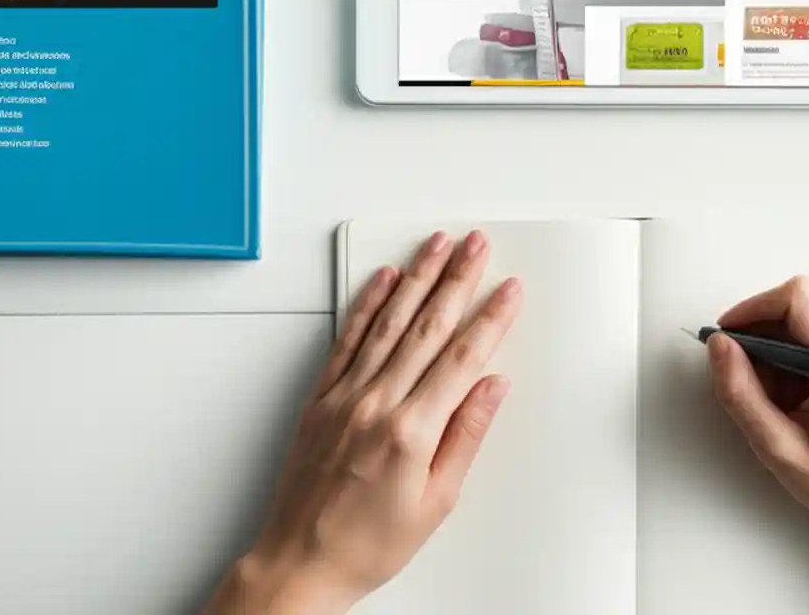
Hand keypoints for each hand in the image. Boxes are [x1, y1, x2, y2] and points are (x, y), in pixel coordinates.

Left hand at [204, 230, 521, 614]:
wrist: (300, 563)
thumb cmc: (366, 544)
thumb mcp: (436, 501)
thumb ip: (465, 436)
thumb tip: (491, 387)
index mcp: (410, 432)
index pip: (462, 357)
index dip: (490, 317)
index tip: (508, 289)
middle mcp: (375, 404)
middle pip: (427, 326)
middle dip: (458, 279)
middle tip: (477, 245)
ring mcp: (344, 396)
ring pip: (388, 321)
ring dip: (417, 277)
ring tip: (437, 245)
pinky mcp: (319, 398)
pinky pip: (347, 338)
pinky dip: (367, 304)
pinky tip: (383, 279)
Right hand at [708, 276, 808, 614]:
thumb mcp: (779, 446)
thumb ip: (741, 391)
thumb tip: (720, 347)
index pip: (797, 296)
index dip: (754, 308)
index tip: (731, 334)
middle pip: (800, 311)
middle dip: (767, 344)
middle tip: (759, 392)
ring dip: (786, 358)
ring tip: (788, 408)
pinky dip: (806, 363)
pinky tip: (807, 404)